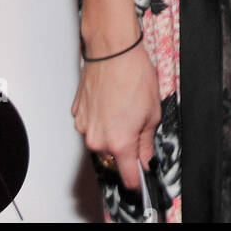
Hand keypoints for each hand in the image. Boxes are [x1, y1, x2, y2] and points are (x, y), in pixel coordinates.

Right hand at [71, 39, 162, 191]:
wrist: (113, 50)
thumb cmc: (133, 75)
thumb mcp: (152, 113)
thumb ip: (147, 143)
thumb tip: (145, 160)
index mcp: (119, 143)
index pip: (128, 177)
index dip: (137, 180)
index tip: (141, 180)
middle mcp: (98, 140)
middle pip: (113, 158)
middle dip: (125, 149)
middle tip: (136, 127)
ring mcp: (85, 127)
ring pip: (100, 141)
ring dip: (111, 133)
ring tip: (122, 109)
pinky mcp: (77, 114)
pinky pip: (91, 126)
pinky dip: (100, 120)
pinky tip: (110, 103)